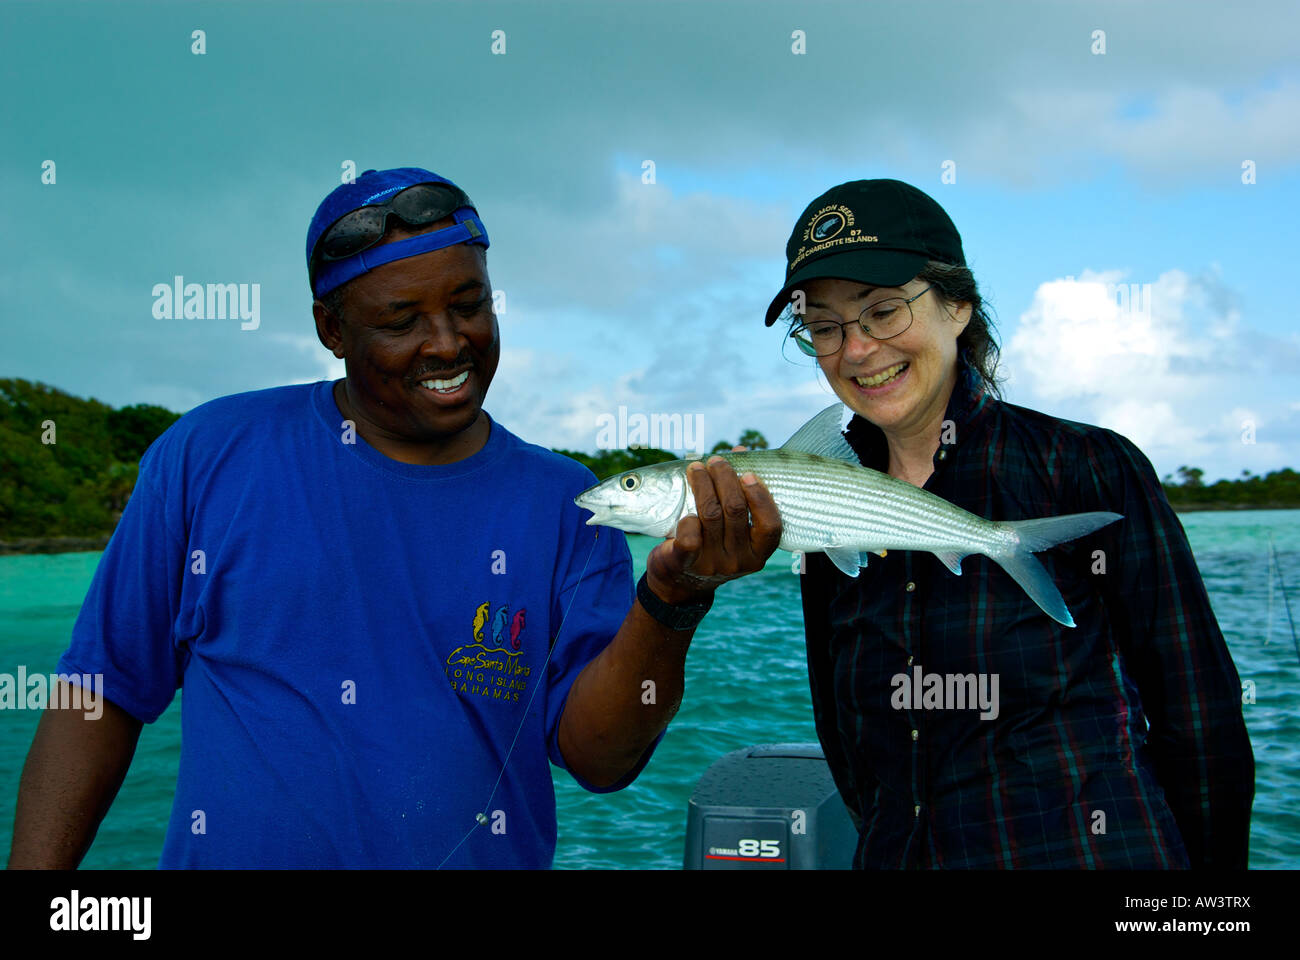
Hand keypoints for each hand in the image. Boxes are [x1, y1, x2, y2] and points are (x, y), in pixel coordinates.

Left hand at [643, 456, 781, 605]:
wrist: (680, 583)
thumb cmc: (712, 545)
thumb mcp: (732, 527)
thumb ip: (740, 492)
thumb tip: (741, 451)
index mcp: (758, 552)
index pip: (771, 525)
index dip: (760, 496)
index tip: (748, 473)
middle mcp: (739, 560)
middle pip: (735, 510)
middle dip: (725, 478)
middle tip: (715, 461)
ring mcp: (713, 563)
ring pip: (710, 514)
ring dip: (702, 484)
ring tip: (696, 468)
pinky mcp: (687, 562)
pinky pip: (689, 535)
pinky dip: (687, 517)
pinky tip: (686, 507)